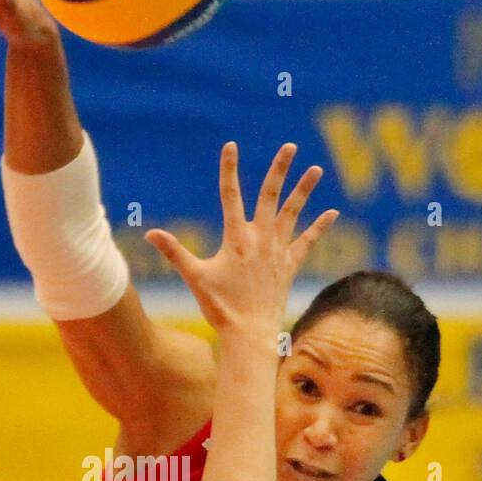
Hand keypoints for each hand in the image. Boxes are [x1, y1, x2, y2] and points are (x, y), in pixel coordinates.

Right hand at [145, 142, 338, 337]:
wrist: (249, 333)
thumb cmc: (220, 307)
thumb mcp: (194, 277)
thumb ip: (174, 252)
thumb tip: (149, 233)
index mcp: (236, 239)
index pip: (230, 196)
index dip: (229, 170)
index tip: (230, 147)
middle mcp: (260, 240)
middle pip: (270, 196)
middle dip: (279, 169)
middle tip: (290, 146)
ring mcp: (277, 252)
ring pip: (292, 214)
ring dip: (304, 190)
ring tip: (316, 169)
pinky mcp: (289, 266)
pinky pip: (307, 242)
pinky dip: (319, 227)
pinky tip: (332, 212)